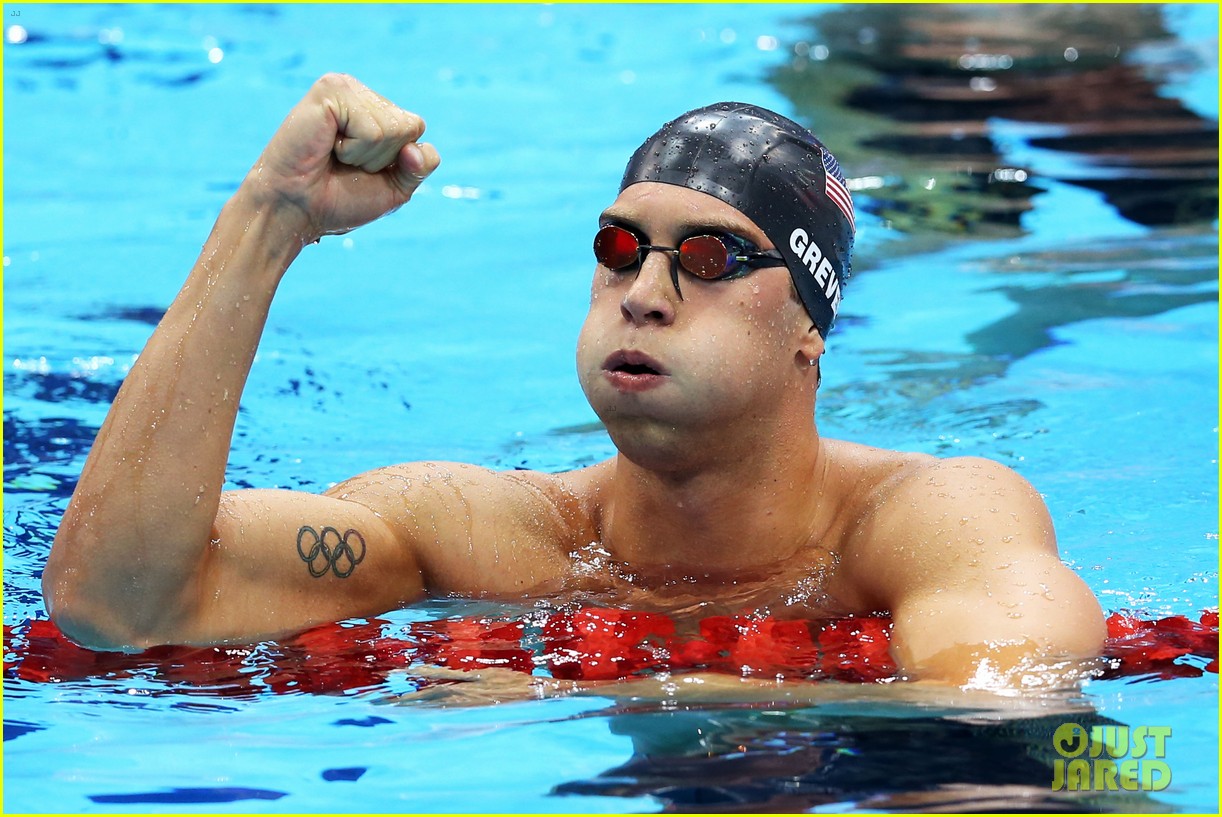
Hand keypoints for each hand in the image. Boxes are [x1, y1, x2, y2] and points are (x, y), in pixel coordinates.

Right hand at [241, 73, 440, 244]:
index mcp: (376, 110)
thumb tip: (416, 147)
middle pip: (409, 126)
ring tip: (334, 155)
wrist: (296, 210)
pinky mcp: (330, 90)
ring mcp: (345, 88)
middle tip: (344, 164)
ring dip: (365, 156)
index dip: (396, 161)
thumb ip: (419, 168)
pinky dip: (352, 150)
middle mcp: (361, 94)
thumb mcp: (394, 189)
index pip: (416, 127)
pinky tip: (327, 146)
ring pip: (393, 129)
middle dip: (381, 158)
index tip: (360, 169)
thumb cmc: (338, 199)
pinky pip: (371, 130)